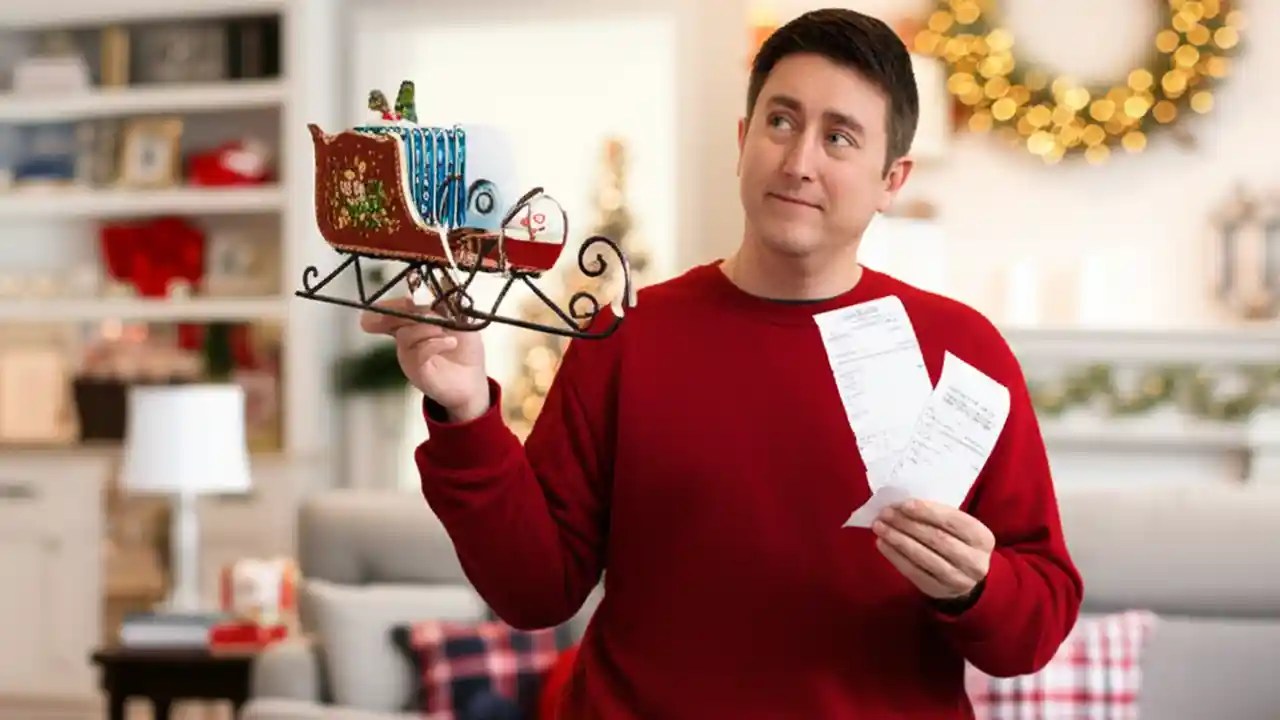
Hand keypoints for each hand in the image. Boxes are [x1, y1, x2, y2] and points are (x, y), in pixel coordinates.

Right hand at [360, 296, 489, 421]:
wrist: (472, 382)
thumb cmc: (466, 351)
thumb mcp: (461, 321)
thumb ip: (450, 303)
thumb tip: (444, 280)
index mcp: (415, 324)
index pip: (396, 310)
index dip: (389, 305)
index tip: (399, 297)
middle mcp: (408, 338)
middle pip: (396, 319)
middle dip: (401, 310)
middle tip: (409, 304)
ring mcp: (409, 355)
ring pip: (407, 334)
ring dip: (427, 328)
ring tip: (444, 331)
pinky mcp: (417, 371)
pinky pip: (419, 352)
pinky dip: (434, 344)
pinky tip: (450, 342)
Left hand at [872, 499, 994, 600]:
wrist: (968, 578)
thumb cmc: (959, 542)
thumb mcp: (960, 528)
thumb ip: (939, 516)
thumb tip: (901, 505)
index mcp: (982, 538)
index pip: (953, 521)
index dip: (927, 512)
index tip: (904, 504)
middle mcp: (974, 561)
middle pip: (937, 539)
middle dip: (907, 524)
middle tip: (885, 513)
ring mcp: (957, 580)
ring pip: (923, 557)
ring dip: (898, 539)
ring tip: (879, 526)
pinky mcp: (938, 591)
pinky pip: (913, 572)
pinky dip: (895, 556)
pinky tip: (882, 543)